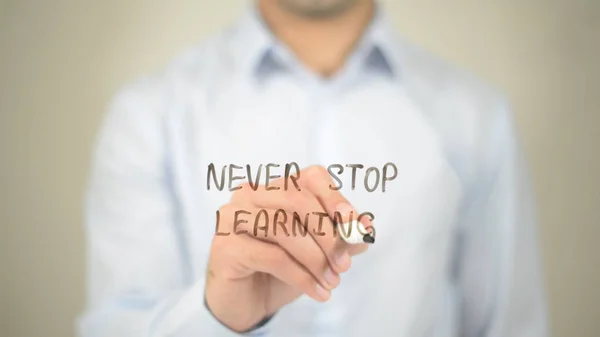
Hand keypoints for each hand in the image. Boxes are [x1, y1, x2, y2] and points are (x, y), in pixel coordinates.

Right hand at [204, 165, 372, 331]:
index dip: (335, 198)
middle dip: (328, 234)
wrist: (246, 301)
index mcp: (275, 188)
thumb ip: (340, 237)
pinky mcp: (225, 246)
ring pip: (283, 228)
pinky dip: (301, 276)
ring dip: (315, 259)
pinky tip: (316, 291)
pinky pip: (272, 256)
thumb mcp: (317, 251)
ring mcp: (233, 217)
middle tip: (344, 263)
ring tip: (331, 281)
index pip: (310, 177)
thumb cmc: (279, 269)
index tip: (354, 227)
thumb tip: (365, 227)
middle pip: (297, 200)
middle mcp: (251, 194)